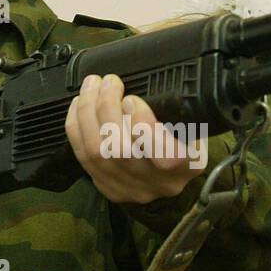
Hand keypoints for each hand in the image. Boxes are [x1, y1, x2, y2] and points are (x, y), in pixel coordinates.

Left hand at [64, 73, 198, 203]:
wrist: (169, 171)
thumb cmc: (184, 138)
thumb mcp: (193, 124)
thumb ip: (174, 111)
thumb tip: (144, 91)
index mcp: (188, 166)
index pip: (166, 156)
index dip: (144, 126)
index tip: (132, 100)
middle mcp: (159, 183)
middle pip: (121, 151)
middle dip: (107, 109)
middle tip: (107, 82)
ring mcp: (131, 189)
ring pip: (97, 153)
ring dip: (88, 113)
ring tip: (91, 86)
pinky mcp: (108, 187)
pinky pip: (83, 157)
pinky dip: (76, 126)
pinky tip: (79, 105)